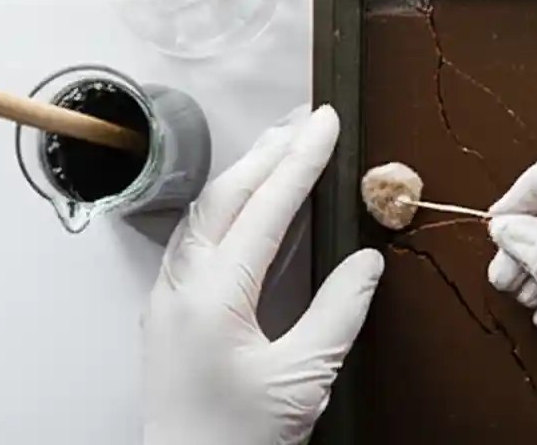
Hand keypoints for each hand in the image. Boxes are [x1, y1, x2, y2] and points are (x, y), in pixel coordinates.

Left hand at [143, 106, 382, 444]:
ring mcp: (168, 300)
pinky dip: (228, 210)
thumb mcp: (303, 379)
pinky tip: (247, 211)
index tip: (324, 125)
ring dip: (245, 177)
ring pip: (205, 216)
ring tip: (280, 152)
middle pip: (224, 197)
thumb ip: (339, 313)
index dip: (301, 162)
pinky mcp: (169, 317)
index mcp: (212, 296)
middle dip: (267, 153)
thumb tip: (368, 262)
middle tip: (304, 123)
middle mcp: (181, 287)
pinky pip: (196, 241)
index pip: (265, 209)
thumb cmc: (235, 441)